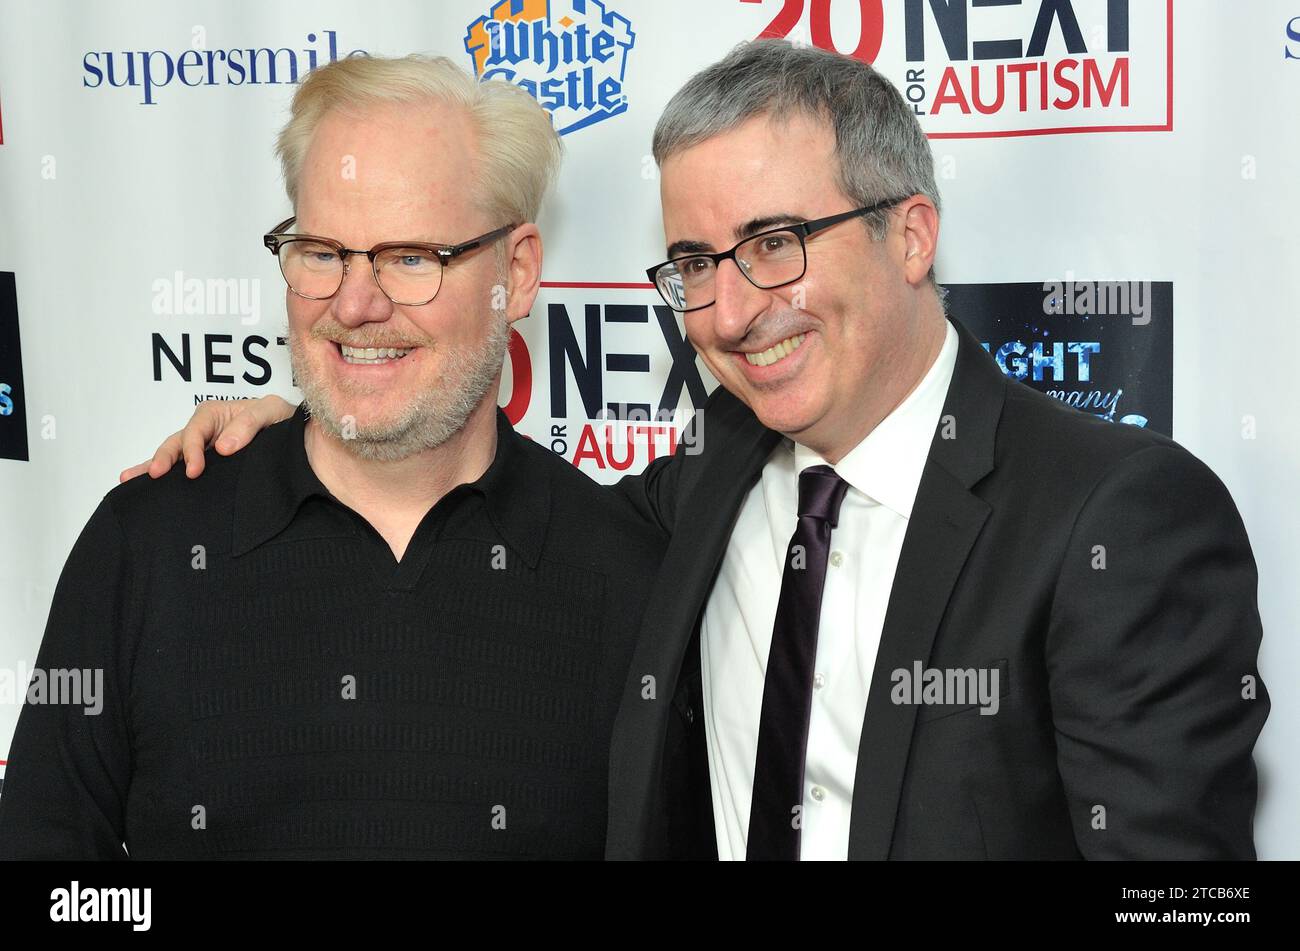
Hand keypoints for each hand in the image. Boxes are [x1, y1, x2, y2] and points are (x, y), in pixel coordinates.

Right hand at [118, 395, 295, 481]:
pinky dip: (162, 475)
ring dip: (151, 466)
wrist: (298, 440)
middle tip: (156, 475)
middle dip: (164, 458)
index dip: (192, 449)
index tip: (194, 470)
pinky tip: (138, 484)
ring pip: (172, 456)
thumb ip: (249, 423)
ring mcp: (203, 449)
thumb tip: (224, 447)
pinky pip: (180, 469)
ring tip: (128, 479)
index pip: (196, 430)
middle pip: (177, 442)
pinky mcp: (207, 466)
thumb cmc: (282, 420)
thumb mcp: (271, 412)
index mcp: (215, 414)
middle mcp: (204, 430)